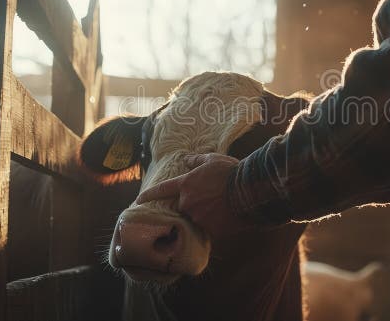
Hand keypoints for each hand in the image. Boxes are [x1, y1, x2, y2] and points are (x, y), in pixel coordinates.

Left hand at [136, 153, 251, 239]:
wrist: (250, 191)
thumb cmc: (231, 172)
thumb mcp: (213, 160)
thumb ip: (196, 160)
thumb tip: (186, 160)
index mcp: (186, 185)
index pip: (162, 190)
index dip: (149, 194)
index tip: (139, 200)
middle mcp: (188, 203)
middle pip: (185, 205)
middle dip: (196, 202)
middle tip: (214, 195)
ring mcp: (199, 218)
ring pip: (198, 217)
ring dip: (207, 212)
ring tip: (225, 204)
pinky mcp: (212, 230)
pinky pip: (211, 228)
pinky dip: (217, 223)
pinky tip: (229, 214)